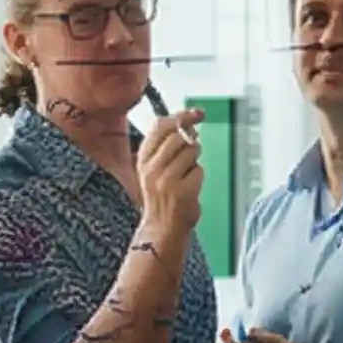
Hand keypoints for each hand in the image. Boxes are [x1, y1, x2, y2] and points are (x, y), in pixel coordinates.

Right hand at [137, 108, 204, 232]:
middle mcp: (152, 167)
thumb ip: (167, 147)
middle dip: (191, 142)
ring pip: (192, 151)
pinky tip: (189, 189)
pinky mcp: (181, 189)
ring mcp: (166, 178)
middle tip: (190, 156)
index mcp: (143, 159)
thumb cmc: (163, 197)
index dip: (181, 116)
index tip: (196, 113)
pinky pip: (199, 171)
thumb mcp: (155, 169)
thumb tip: (189, 124)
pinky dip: (198, 178)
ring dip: (195, 161)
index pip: (160, 126)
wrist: (162, 229)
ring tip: (185, 176)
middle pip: (180, 137)